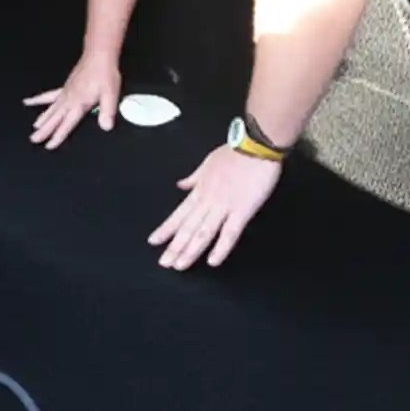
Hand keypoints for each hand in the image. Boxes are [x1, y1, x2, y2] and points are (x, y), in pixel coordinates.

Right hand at [24, 52, 121, 149]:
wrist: (98, 55)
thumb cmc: (104, 73)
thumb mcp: (110, 93)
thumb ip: (107, 111)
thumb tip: (106, 126)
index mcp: (79, 103)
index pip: (66, 124)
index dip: (58, 136)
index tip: (49, 145)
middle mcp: (69, 99)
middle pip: (54, 118)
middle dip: (44, 130)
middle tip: (33, 139)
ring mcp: (65, 93)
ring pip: (50, 109)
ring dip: (41, 119)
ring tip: (33, 127)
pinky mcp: (65, 87)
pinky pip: (48, 95)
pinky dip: (38, 99)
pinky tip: (28, 101)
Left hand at [149, 146, 281, 270]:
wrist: (255, 144)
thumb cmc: (234, 152)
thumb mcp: (207, 162)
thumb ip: (194, 178)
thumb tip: (180, 185)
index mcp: (200, 190)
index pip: (179, 214)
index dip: (166, 229)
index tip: (153, 242)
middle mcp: (208, 200)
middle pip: (188, 227)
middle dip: (175, 246)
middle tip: (164, 263)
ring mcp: (224, 206)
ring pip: (203, 233)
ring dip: (190, 250)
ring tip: (179, 265)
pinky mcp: (243, 210)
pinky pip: (230, 233)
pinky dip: (220, 248)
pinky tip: (212, 261)